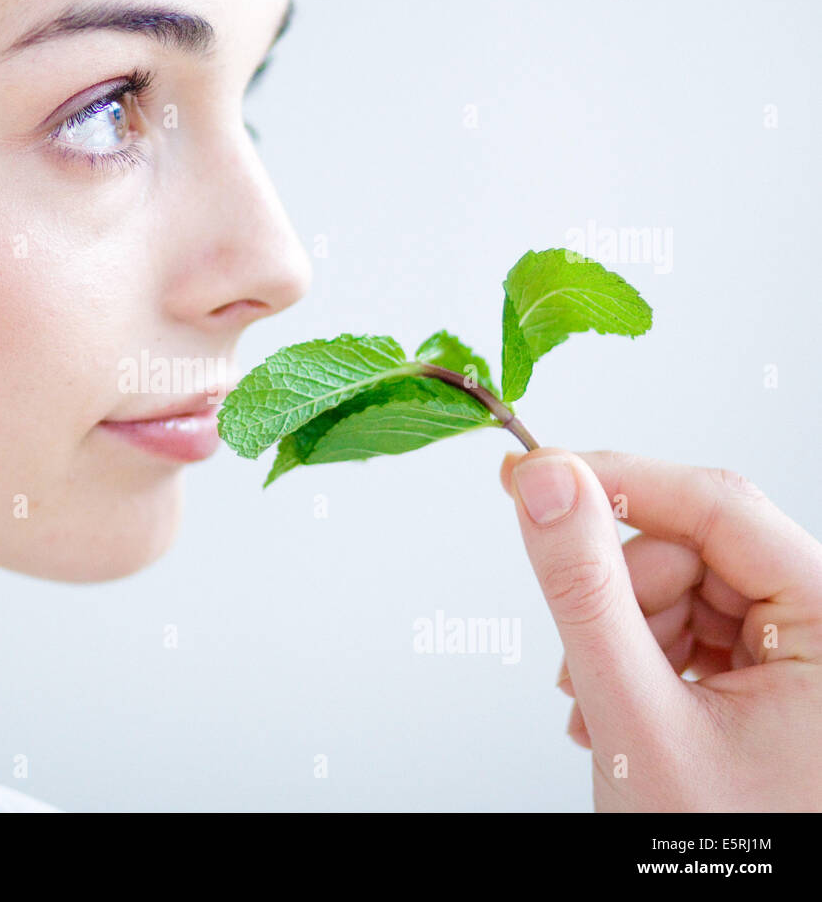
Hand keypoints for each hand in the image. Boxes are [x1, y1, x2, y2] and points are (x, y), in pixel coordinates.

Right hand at [499, 448, 821, 810]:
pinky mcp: (775, 672)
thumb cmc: (719, 850)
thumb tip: (545, 484)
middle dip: (618, 599)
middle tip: (582, 666)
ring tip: (601, 709)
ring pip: (683, 584)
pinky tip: (623, 706)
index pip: (720, 506)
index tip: (528, 471)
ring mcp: (805, 651)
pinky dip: (640, 656)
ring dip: (621, 635)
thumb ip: (585, 591)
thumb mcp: (636, 715)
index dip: (616, 481)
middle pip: (696, 547)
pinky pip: (692, 622)